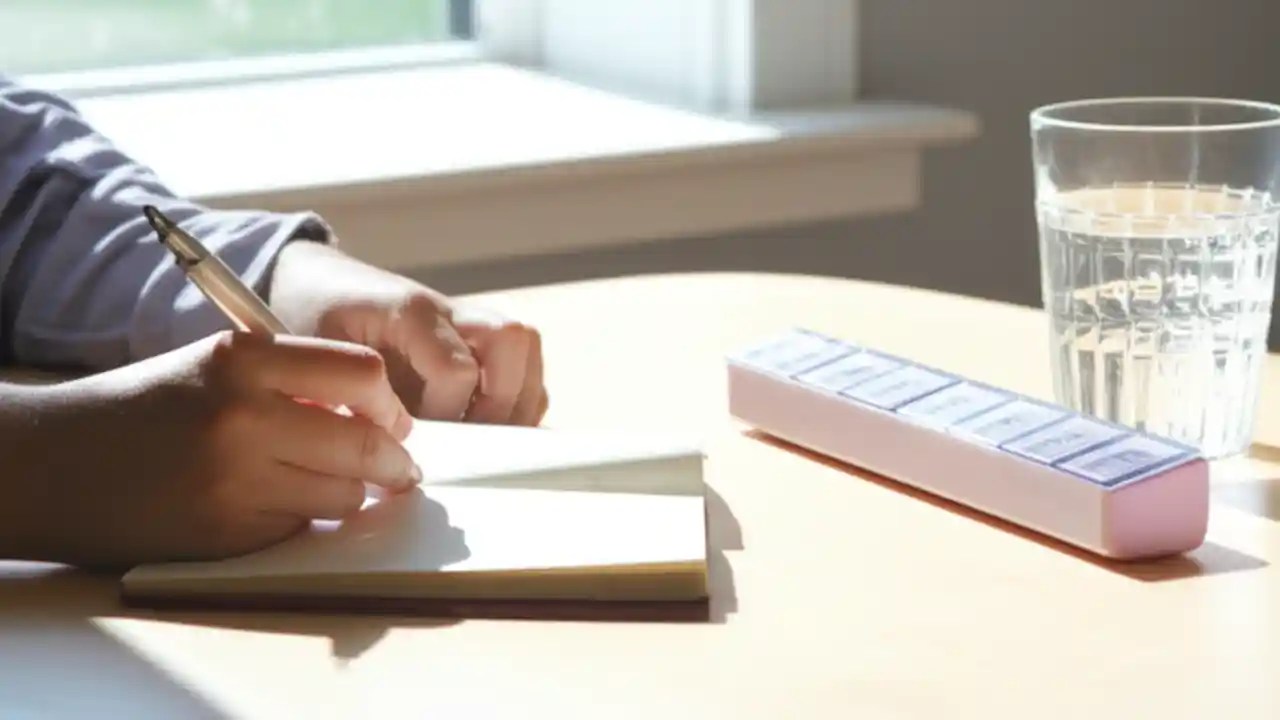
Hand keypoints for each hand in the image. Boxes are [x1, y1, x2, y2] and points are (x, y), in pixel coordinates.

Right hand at [0, 331, 420, 567]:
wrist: (53, 463)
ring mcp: (236, 480)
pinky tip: (269, 504)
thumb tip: (377, 416)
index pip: (363, 375)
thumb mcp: (215, 366)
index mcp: (243, 359)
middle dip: (393, 464)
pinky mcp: (226, 533)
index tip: (394, 420)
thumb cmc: (144, 408)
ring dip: (349, 496)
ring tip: (329, 486)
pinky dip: (300, 519)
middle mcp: (245, 416)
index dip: (390, 404)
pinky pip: (300, 527)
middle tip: (399, 470)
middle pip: (366, 444)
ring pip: (344, 496)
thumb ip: (291, 380)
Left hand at [268, 241, 547, 424]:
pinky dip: (517, 398)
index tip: (416, 432)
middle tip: (470, 439)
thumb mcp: (320, 352)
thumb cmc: (316, 317)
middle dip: (503, 402)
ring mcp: (471, 320)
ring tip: (484, 437)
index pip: (459, 369)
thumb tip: (394, 446)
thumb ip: (358, 393)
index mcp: (411, 311)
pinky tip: (485, 424)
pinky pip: (523, 363)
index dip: (446, 411)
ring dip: (518, 400)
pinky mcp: (478, 336)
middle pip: (516, 340)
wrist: (318, 281)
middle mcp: (453, 310)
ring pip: (528, 350)